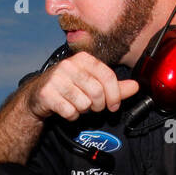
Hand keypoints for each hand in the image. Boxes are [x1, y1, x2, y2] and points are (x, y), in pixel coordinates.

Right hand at [24, 51, 139, 121]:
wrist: (39, 94)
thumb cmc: (69, 87)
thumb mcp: (93, 83)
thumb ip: (115, 86)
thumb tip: (136, 87)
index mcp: (83, 59)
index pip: (107, 76)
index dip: (115, 95)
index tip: (114, 106)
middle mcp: (69, 65)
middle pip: (97, 92)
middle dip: (98, 105)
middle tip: (92, 106)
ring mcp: (56, 79)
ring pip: (83, 103)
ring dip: (83, 110)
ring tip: (76, 104)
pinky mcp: (47, 93)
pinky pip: (69, 111)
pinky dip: (71, 115)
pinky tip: (66, 109)